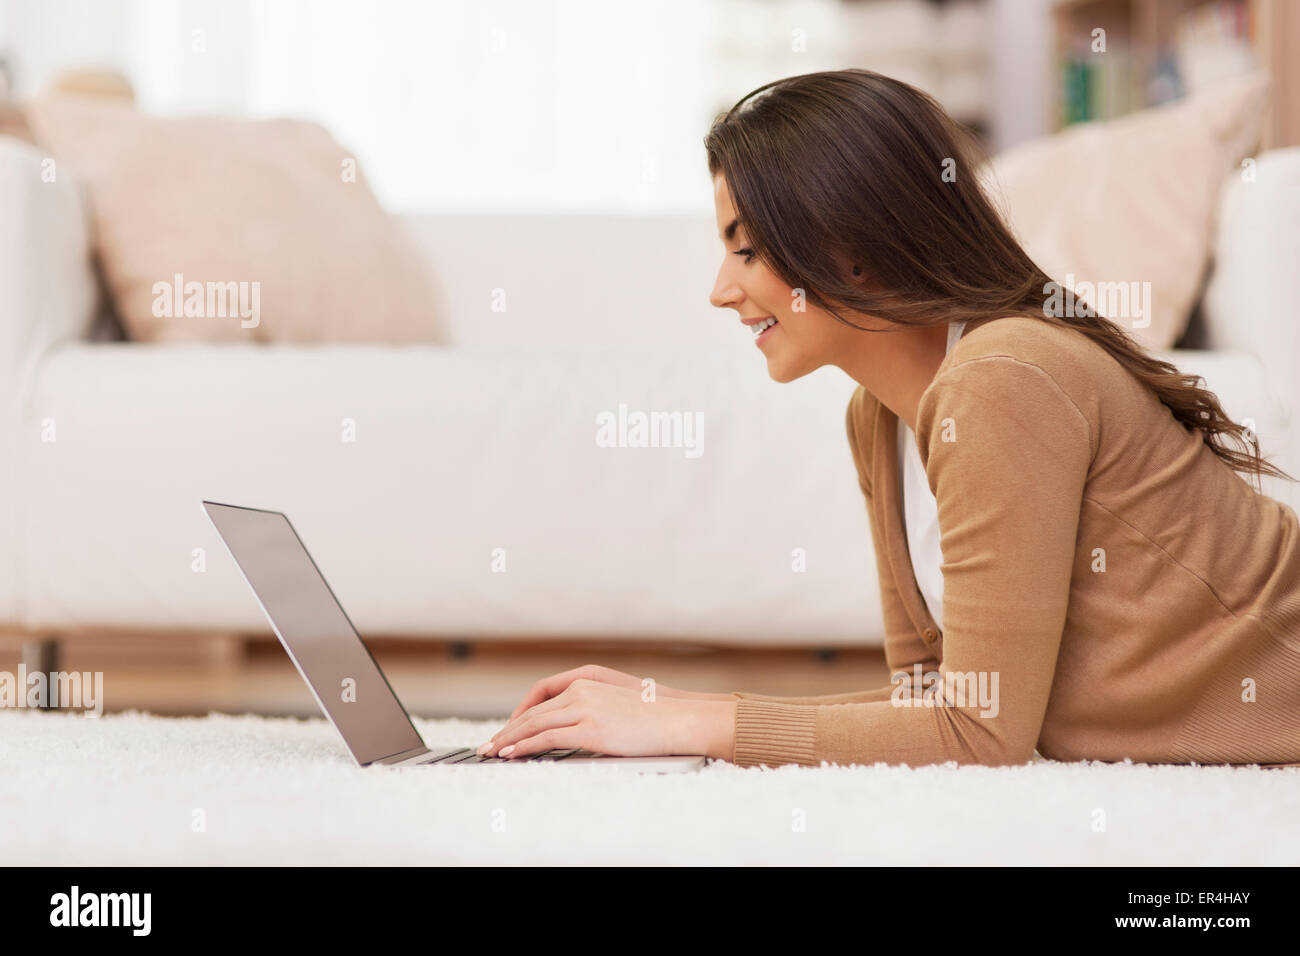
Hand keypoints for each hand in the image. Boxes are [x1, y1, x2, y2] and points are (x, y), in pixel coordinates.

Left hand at [478, 678, 735, 759]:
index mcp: (587, 680)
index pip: (541, 692)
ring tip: (492, 753)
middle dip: (508, 729)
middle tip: (489, 744)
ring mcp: (585, 709)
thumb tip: (578, 724)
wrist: (679, 717)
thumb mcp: (618, 700)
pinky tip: (512, 755)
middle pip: (533, 710)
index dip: (521, 710)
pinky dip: (524, 747)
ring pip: (534, 724)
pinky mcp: (590, 729)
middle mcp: (581, 690)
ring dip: (509, 740)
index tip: (510, 727)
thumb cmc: (656, 713)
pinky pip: (547, 739)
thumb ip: (594, 704)